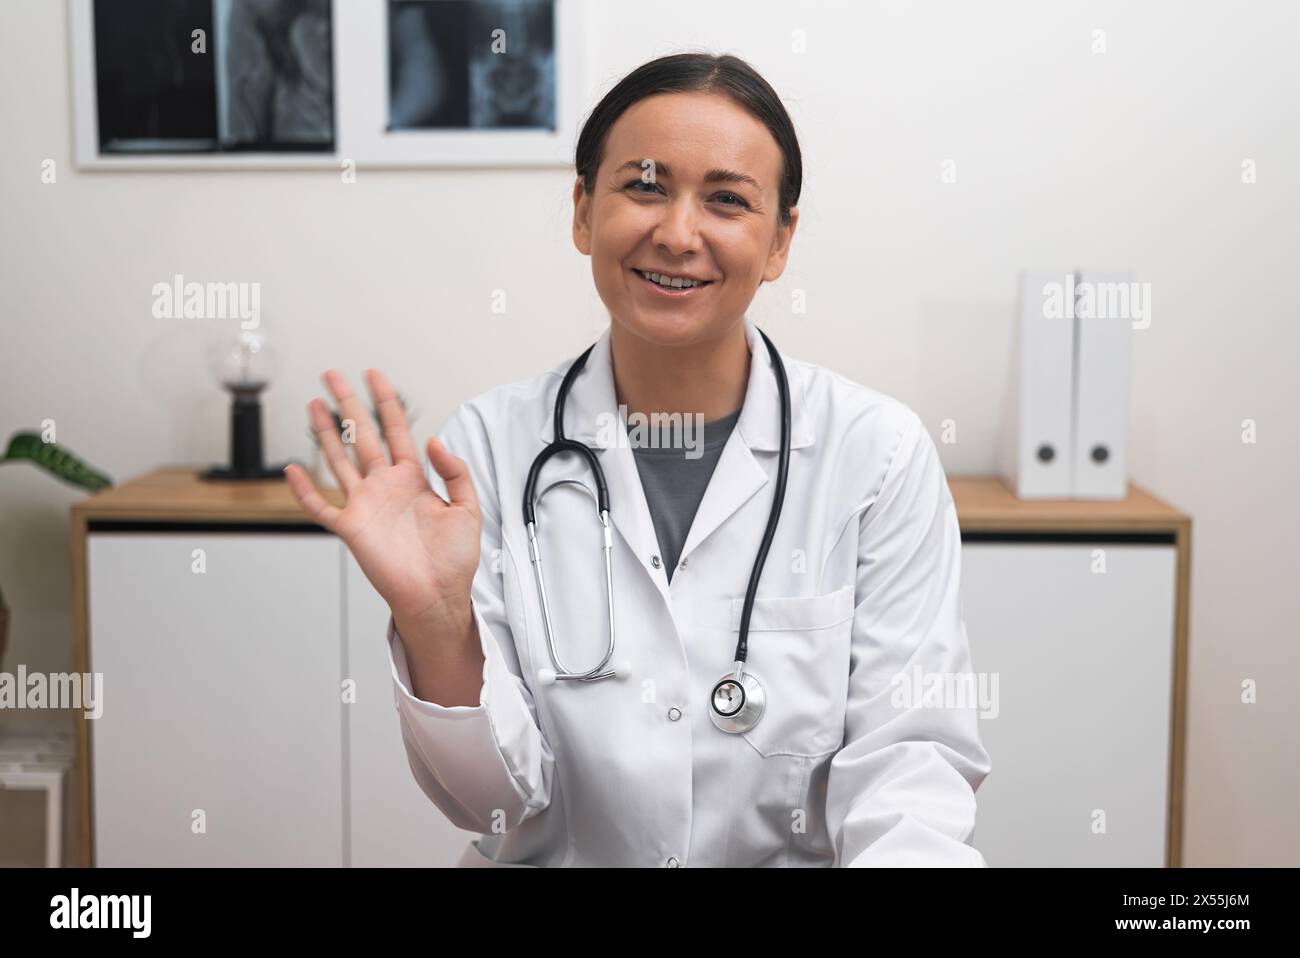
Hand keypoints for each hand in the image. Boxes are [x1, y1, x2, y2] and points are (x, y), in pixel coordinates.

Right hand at [285, 369, 480, 640]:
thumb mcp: (467, 508)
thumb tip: (435, 439)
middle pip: (361, 435)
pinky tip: (293, 468)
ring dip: (326, 433)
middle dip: (347, 404)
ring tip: (314, 404)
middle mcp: (385, 486)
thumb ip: (455, 471)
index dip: (385, 402)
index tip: (374, 375)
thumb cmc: (454, 559)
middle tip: (332, 375)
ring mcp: (365, 505)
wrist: (438, 595)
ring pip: (339, 460)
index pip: (395, 430)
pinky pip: (320, 507)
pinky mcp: (351, 528)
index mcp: (413, 479)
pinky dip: (304, 490)